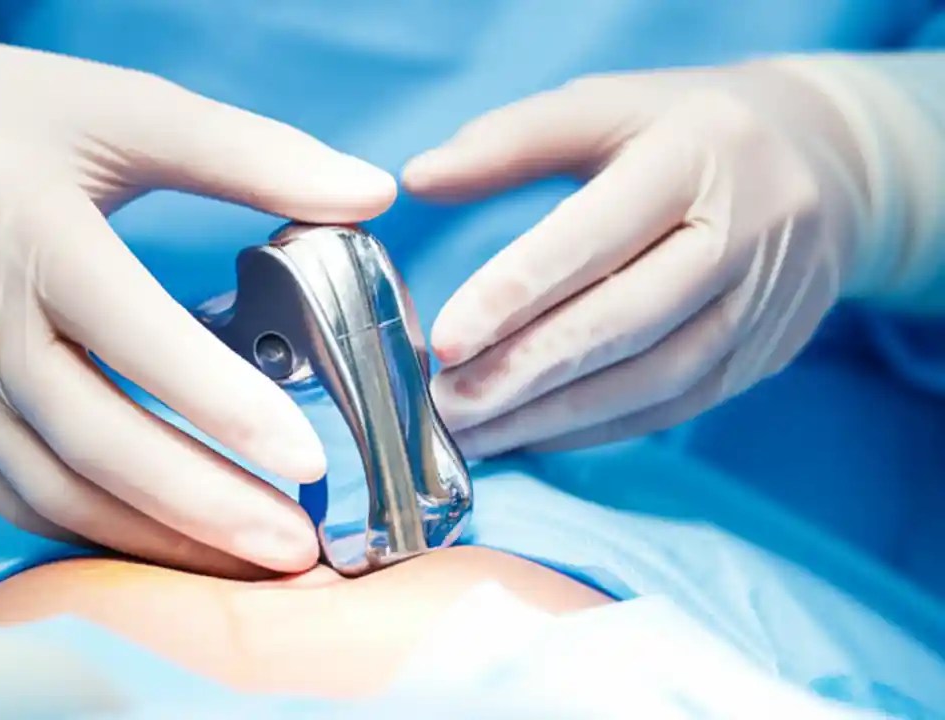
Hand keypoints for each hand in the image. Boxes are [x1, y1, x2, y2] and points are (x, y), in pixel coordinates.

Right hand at [0, 38, 394, 573]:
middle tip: (296, 546)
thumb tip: (371, 193)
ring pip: (46, 485)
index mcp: (22, 223)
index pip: (129, 331)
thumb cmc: (1, 118)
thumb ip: (249, 154)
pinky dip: (90, 528)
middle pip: (88, 437)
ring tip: (247, 559)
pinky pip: (9, 493)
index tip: (309, 459)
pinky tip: (164, 540)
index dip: (218, 402)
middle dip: (200, 504)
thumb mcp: (122, 106)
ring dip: (152, 536)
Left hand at [404, 63, 861, 454]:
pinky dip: (596, 428)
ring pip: (651, 379)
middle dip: (524, 374)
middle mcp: (746, 232)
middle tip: (443, 408)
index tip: (445, 342)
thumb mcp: (606, 107)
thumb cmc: (685, 129)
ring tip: (473, 434)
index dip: (516, 291)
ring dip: (553, 418)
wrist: (826, 163)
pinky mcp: (765, 356)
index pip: (596, 236)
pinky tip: (531, 436)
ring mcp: (765, 303)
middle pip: (625, 320)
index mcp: (699, 154)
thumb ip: (511, 140)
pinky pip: (672, 406)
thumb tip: (419, 178)